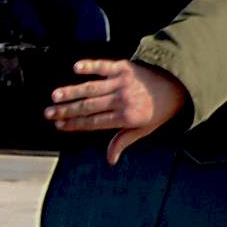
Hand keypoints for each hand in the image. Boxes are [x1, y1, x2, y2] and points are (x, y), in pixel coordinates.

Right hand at [44, 58, 188, 164]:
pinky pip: (104, 66)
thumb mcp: (144, 129)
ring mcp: (122, 83)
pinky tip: (76, 68)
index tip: (59, 125)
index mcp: (127, 118)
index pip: (95, 122)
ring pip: (92, 88)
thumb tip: (110, 160)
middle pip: (89, 106)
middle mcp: (123, 100)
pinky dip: (90, 66)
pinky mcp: (124, 67)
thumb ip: (123, 141)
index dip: (75, 124)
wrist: (178, 84)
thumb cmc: (158, 110)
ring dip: (72, 91)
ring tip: (55, 96)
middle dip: (67, 110)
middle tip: (48, 113)